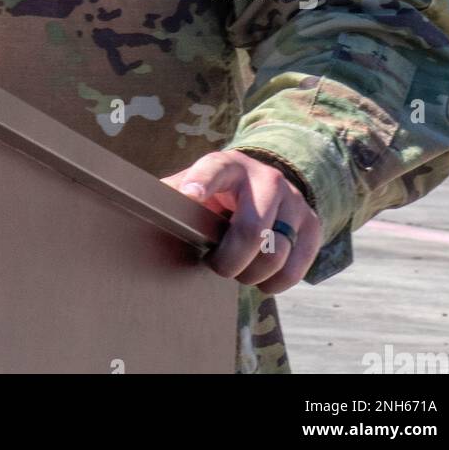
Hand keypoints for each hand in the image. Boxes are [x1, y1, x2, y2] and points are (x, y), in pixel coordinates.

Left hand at [162, 151, 321, 292]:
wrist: (270, 184)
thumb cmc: (220, 191)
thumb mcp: (198, 184)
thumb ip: (173, 194)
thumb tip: (136, 204)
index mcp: (230, 166)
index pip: (216, 169)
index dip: (203, 182)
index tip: (190, 195)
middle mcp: (266, 179)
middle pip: (250, 229)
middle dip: (229, 259)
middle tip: (216, 265)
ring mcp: (293, 201)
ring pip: (275, 254)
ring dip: (251, 275)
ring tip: (239, 271)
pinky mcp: (312, 225)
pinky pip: (296, 268)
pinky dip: (275, 283)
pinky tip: (262, 278)